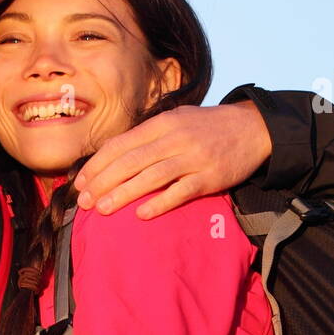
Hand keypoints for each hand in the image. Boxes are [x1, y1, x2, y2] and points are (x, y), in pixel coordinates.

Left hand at [74, 100, 270, 218]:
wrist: (253, 128)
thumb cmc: (207, 127)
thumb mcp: (175, 120)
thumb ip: (147, 136)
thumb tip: (112, 156)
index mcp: (161, 123)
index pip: (121, 144)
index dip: (97, 164)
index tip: (81, 182)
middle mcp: (174, 139)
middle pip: (130, 161)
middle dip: (102, 181)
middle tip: (84, 201)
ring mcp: (193, 158)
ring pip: (151, 177)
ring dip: (123, 193)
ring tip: (102, 208)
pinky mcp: (210, 177)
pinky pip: (180, 192)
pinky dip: (160, 203)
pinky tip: (141, 214)